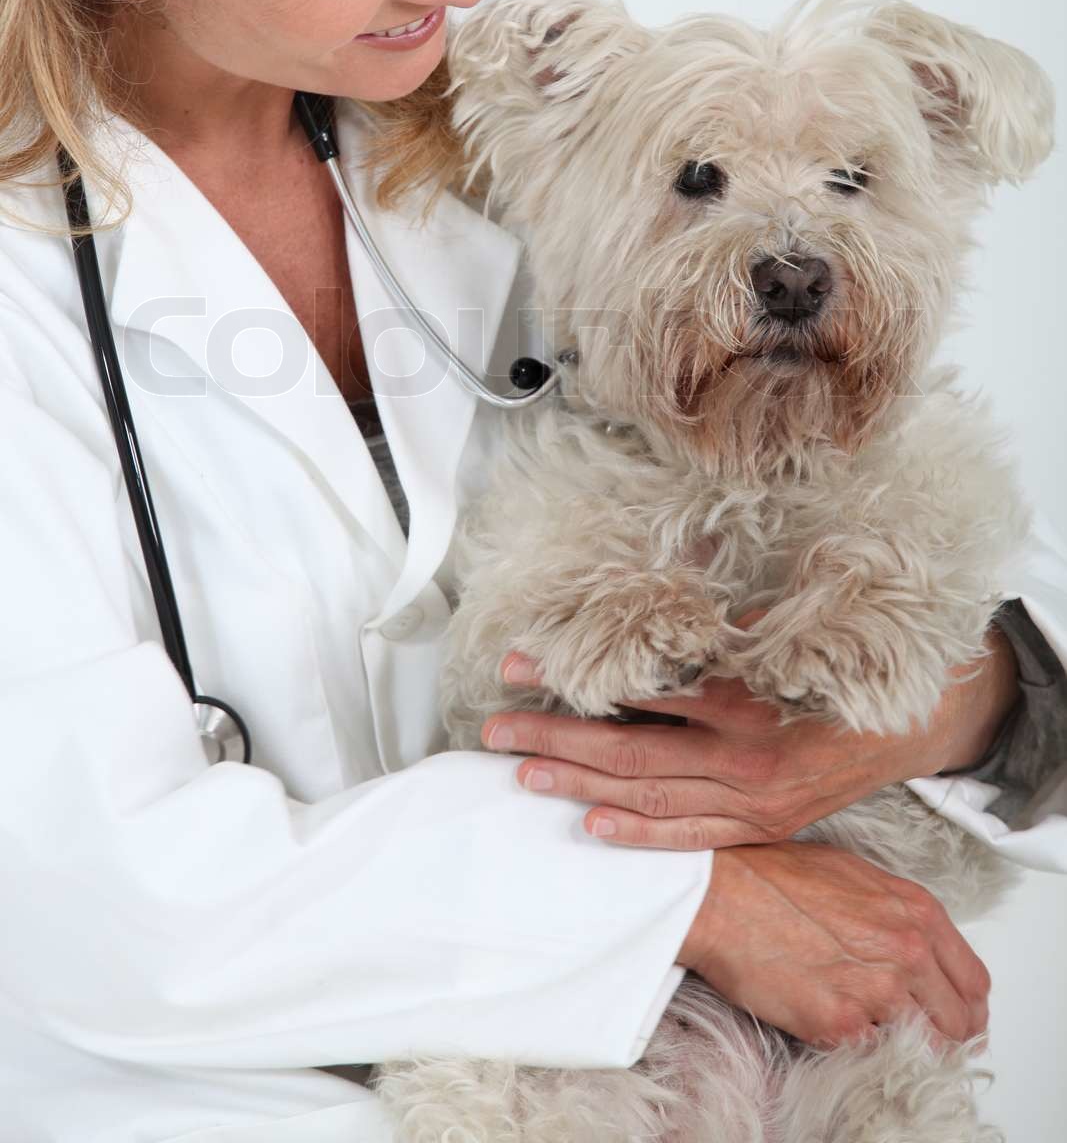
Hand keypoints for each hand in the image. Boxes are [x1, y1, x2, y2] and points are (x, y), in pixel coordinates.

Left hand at [483, 622, 1019, 848]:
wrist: (905, 729)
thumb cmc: (833, 669)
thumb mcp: (783, 634)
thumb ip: (725, 628)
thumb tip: (663, 597)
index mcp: (745, 699)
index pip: (640, 689)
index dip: (576, 679)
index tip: (521, 665)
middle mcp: (742, 757)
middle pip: (630, 751)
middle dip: (556, 739)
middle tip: (494, 729)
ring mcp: (750, 802)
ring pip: (649, 797)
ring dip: (580, 785)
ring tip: (521, 772)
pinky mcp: (758, 829)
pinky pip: (690, 837)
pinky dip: (640, 836)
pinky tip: (590, 826)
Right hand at [679, 840, 990, 1048]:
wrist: (719, 896)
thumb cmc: (774, 877)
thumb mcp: (853, 873)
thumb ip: (894, 912)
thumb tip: (913, 945)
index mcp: (915, 911)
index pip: (974, 981)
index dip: (966, 1007)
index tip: (954, 1017)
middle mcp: (906, 951)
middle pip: (959, 1022)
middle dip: (946, 1035)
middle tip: (921, 1037)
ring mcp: (876, 990)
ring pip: (922, 1046)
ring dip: (905, 1045)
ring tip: (875, 1031)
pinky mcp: (839, 1024)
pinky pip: (870, 1054)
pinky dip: (859, 1048)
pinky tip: (837, 1026)